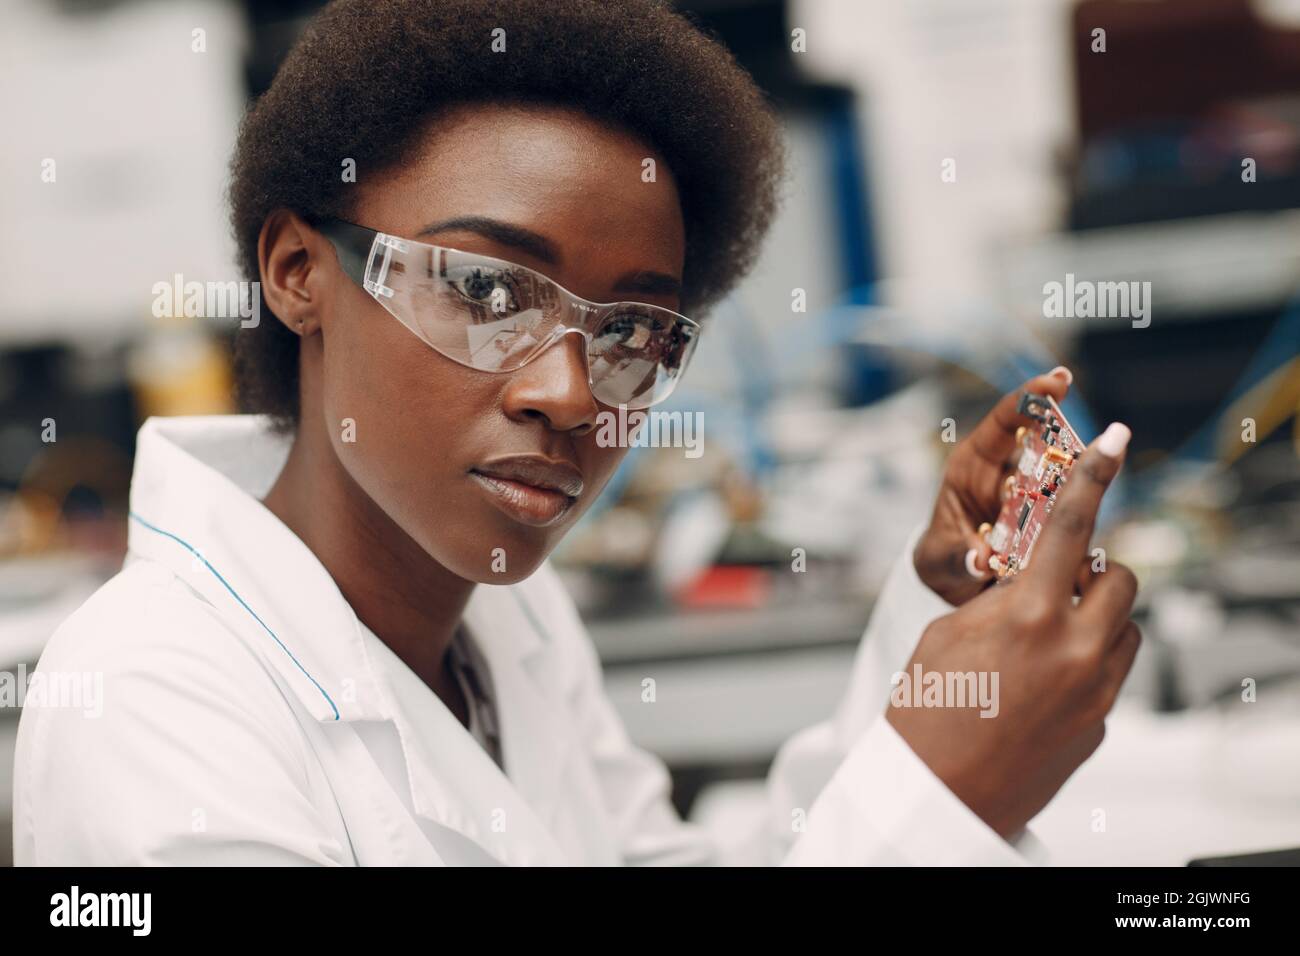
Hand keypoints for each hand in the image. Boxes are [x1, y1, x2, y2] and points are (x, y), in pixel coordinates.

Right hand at [887, 421, 1138, 839]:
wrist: (934, 794)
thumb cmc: (924, 712)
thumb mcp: (949, 636)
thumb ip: (1000, 601)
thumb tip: (1029, 585)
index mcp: (1028, 615)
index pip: (1072, 527)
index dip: (1094, 477)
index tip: (1114, 442)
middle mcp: (1075, 648)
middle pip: (1118, 579)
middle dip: (1094, 570)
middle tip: (1056, 580)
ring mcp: (1094, 691)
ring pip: (1126, 628)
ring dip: (1097, 616)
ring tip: (1047, 634)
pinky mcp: (1098, 725)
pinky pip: (1110, 673)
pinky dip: (1086, 661)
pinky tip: (1041, 681)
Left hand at [913, 367, 1073, 605]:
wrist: (957, 583)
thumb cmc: (942, 560)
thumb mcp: (940, 561)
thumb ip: (957, 558)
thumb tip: (978, 561)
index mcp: (972, 467)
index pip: (1004, 422)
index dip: (1031, 398)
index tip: (1060, 381)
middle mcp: (1007, 474)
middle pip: (1043, 444)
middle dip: (1067, 436)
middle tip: (1091, 437)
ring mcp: (1033, 496)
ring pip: (1064, 476)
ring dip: (1081, 476)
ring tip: (1100, 475)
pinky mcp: (1052, 520)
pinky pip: (1071, 510)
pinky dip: (1083, 512)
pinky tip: (1094, 520)